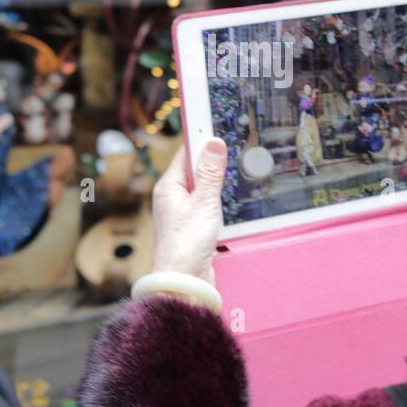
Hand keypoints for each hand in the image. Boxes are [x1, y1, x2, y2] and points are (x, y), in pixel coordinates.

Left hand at [150, 139, 226, 284]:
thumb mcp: (203, 204)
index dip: (202, 139)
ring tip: (238, 167)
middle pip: (196, 169)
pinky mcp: (194, 227)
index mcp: (168, 187)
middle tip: (235, 143)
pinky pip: (208, 203)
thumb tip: (213, 142)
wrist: (184, 282)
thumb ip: (211, 174)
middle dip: (214, 159)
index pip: (185, 153)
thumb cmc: (186, 245)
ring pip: (204, 187)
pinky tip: (233, 198)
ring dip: (219, 180)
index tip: (217, 123)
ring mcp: (183, 212)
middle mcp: (173, 197)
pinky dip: (220, 198)